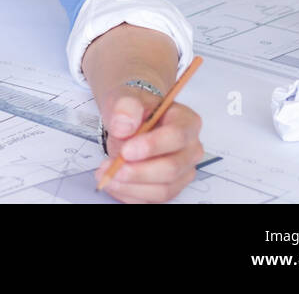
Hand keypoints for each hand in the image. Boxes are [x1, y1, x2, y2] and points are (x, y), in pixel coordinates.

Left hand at [94, 87, 203, 202]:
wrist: (129, 120)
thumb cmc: (133, 110)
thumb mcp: (125, 98)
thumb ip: (125, 107)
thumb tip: (124, 127)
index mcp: (187, 122)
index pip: (176, 136)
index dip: (151, 146)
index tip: (126, 151)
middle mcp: (190, 150)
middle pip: (172, 168)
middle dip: (139, 172)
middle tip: (113, 168)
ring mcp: (183, 172)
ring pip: (163, 189)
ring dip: (131, 186)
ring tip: (107, 174)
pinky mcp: (170, 187)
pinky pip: (152, 199)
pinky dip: (129, 194)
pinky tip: (113, 183)